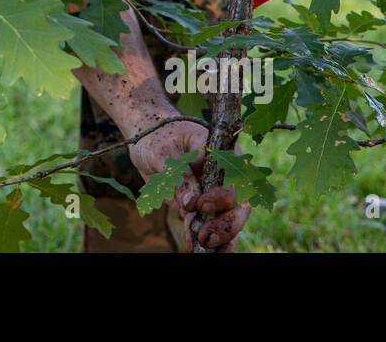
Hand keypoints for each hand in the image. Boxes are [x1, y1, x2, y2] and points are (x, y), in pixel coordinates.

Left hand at [128, 117, 250, 252]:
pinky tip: (194, 246)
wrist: (146, 143)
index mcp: (223, 154)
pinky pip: (209, 225)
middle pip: (239, 204)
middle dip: (227, 224)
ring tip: (205, 246)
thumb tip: (190, 203)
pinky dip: (203, 238)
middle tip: (207, 236)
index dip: (224, 195)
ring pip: (228, 219)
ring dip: (220, 236)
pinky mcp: (202, 207)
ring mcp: (215, 193)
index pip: (236, 177)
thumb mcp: (165, 153)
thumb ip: (180, 176)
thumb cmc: (158, 139)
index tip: (202, 204)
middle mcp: (225, 175)